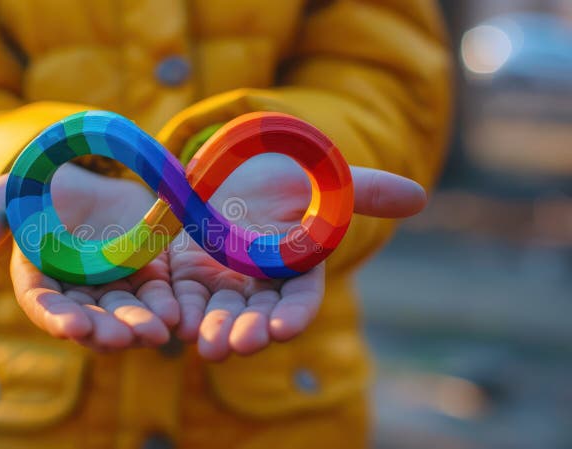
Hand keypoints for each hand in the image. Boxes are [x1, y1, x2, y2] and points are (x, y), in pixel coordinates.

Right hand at [0, 164, 177, 350]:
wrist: (79, 176)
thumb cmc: (33, 189)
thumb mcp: (4, 199)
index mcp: (39, 279)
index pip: (46, 306)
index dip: (59, 318)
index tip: (75, 327)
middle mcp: (76, 291)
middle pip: (92, 316)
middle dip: (108, 329)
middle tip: (127, 338)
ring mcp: (112, 284)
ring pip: (127, 310)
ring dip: (141, 323)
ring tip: (159, 332)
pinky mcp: (144, 271)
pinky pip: (156, 291)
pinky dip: (166, 303)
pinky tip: (179, 313)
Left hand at [169, 154, 427, 360]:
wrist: (239, 172)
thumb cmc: (287, 180)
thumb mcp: (322, 180)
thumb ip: (363, 190)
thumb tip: (417, 197)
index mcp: (296, 268)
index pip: (299, 298)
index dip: (293, 313)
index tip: (284, 329)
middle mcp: (261, 285)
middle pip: (257, 314)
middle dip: (250, 331)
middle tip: (240, 346)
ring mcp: (224, 283)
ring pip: (219, 313)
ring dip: (214, 331)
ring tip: (208, 347)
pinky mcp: (189, 274)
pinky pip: (182, 295)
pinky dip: (179, 309)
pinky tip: (174, 323)